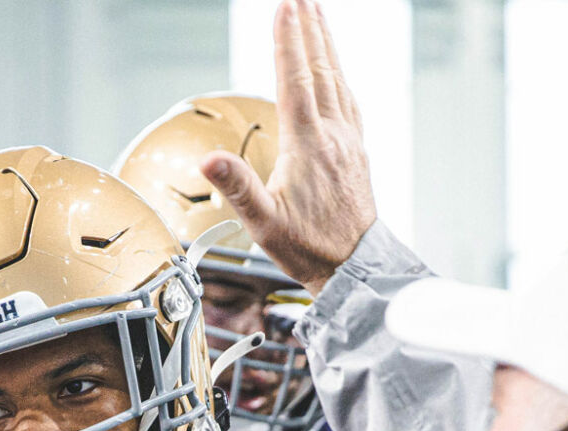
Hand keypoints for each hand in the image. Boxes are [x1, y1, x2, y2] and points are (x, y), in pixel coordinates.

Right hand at [202, 0, 377, 294]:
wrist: (355, 268)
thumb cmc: (308, 248)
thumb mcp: (263, 224)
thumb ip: (238, 187)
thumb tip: (209, 161)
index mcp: (307, 146)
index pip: (295, 80)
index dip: (287, 41)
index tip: (284, 7)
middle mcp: (334, 135)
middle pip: (319, 70)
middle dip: (308, 30)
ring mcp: (350, 141)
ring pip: (337, 80)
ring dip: (325, 45)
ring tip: (317, 17)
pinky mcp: (358, 151)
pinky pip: (348, 100)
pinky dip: (338, 74)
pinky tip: (336, 71)